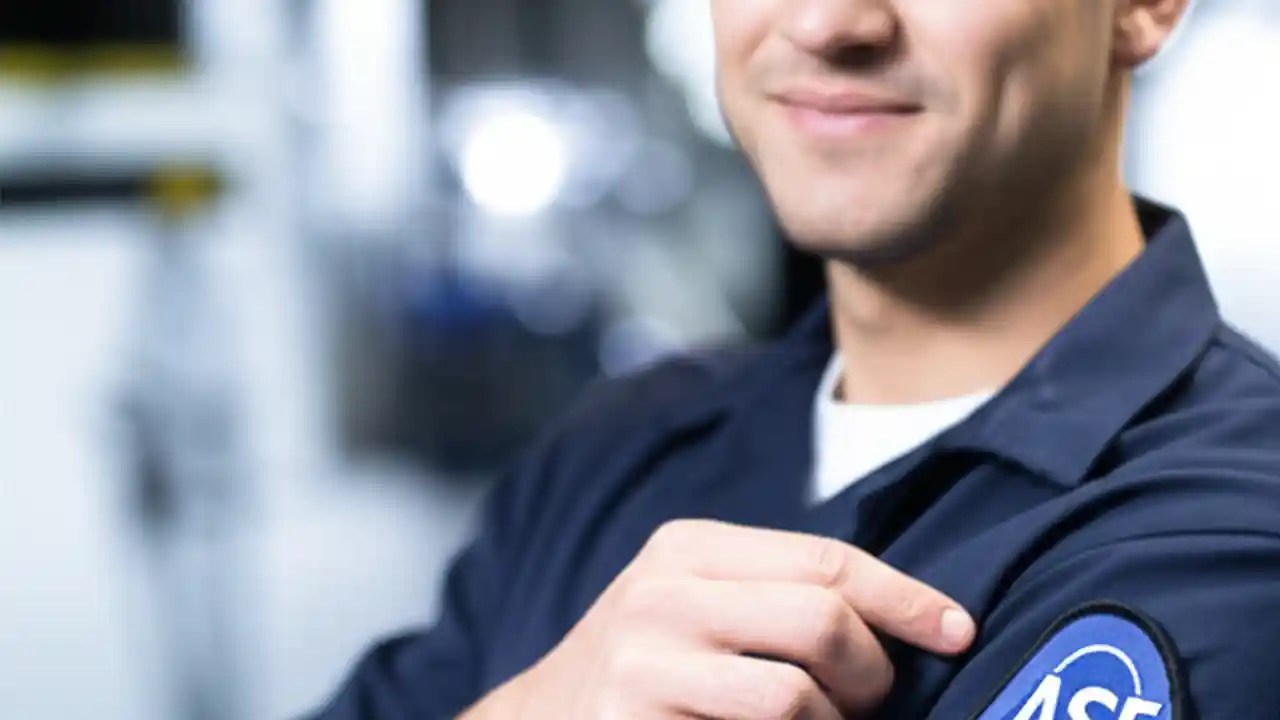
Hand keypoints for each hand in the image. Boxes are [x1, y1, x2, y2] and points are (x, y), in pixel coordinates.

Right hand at [461, 519, 974, 718]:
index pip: (825, 561)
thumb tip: (912, 614)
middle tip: (867, 701)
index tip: (956, 629)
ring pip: (796, 697)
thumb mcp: (697, 597)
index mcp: (686, 549)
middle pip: (821, 623)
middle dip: (872, 672)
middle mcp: (661, 598)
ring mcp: (643, 669)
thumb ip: (778, 590)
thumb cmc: (649, 660)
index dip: (905, 597)